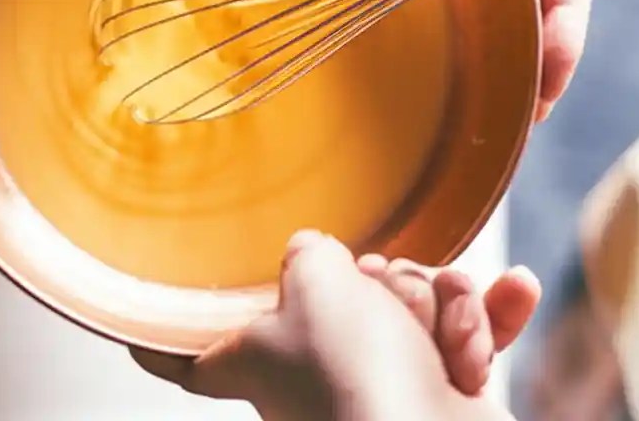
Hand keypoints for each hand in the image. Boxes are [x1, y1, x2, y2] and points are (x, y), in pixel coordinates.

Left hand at [131, 231, 535, 420]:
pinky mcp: (443, 386)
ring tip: (443, 337)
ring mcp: (381, 377)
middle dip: (389, 281)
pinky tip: (514, 291)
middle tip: (387, 309)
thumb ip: (310, 252)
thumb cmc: (354, 380)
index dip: (154, 340)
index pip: (183, 353)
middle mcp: (314, 367)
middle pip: (347, 288)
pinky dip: (492, 313)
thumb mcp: (314, 280)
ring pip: (415, 296)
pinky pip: (468, 326)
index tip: (124, 332)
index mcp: (254, 353)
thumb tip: (318, 254)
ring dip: (445, 302)